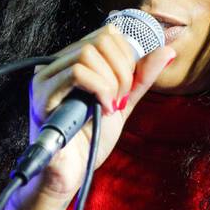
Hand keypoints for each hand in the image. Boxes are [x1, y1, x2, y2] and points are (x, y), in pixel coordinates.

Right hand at [14, 24, 175, 209]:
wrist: (73, 174)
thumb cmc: (91, 140)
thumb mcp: (123, 103)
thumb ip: (141, 78)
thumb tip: (167, 51)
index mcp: (73, 63)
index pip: (106, 35)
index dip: (127, 58)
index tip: (126, 89)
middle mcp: (56, 65)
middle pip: (100, 39)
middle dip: (122, 70)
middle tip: (120, 99)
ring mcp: (46, 78)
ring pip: (88, 53)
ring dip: (111, 82)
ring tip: (109, 107)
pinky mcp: (42, 94)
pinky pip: (78, 73)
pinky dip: (100, 90)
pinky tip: (102, 110)